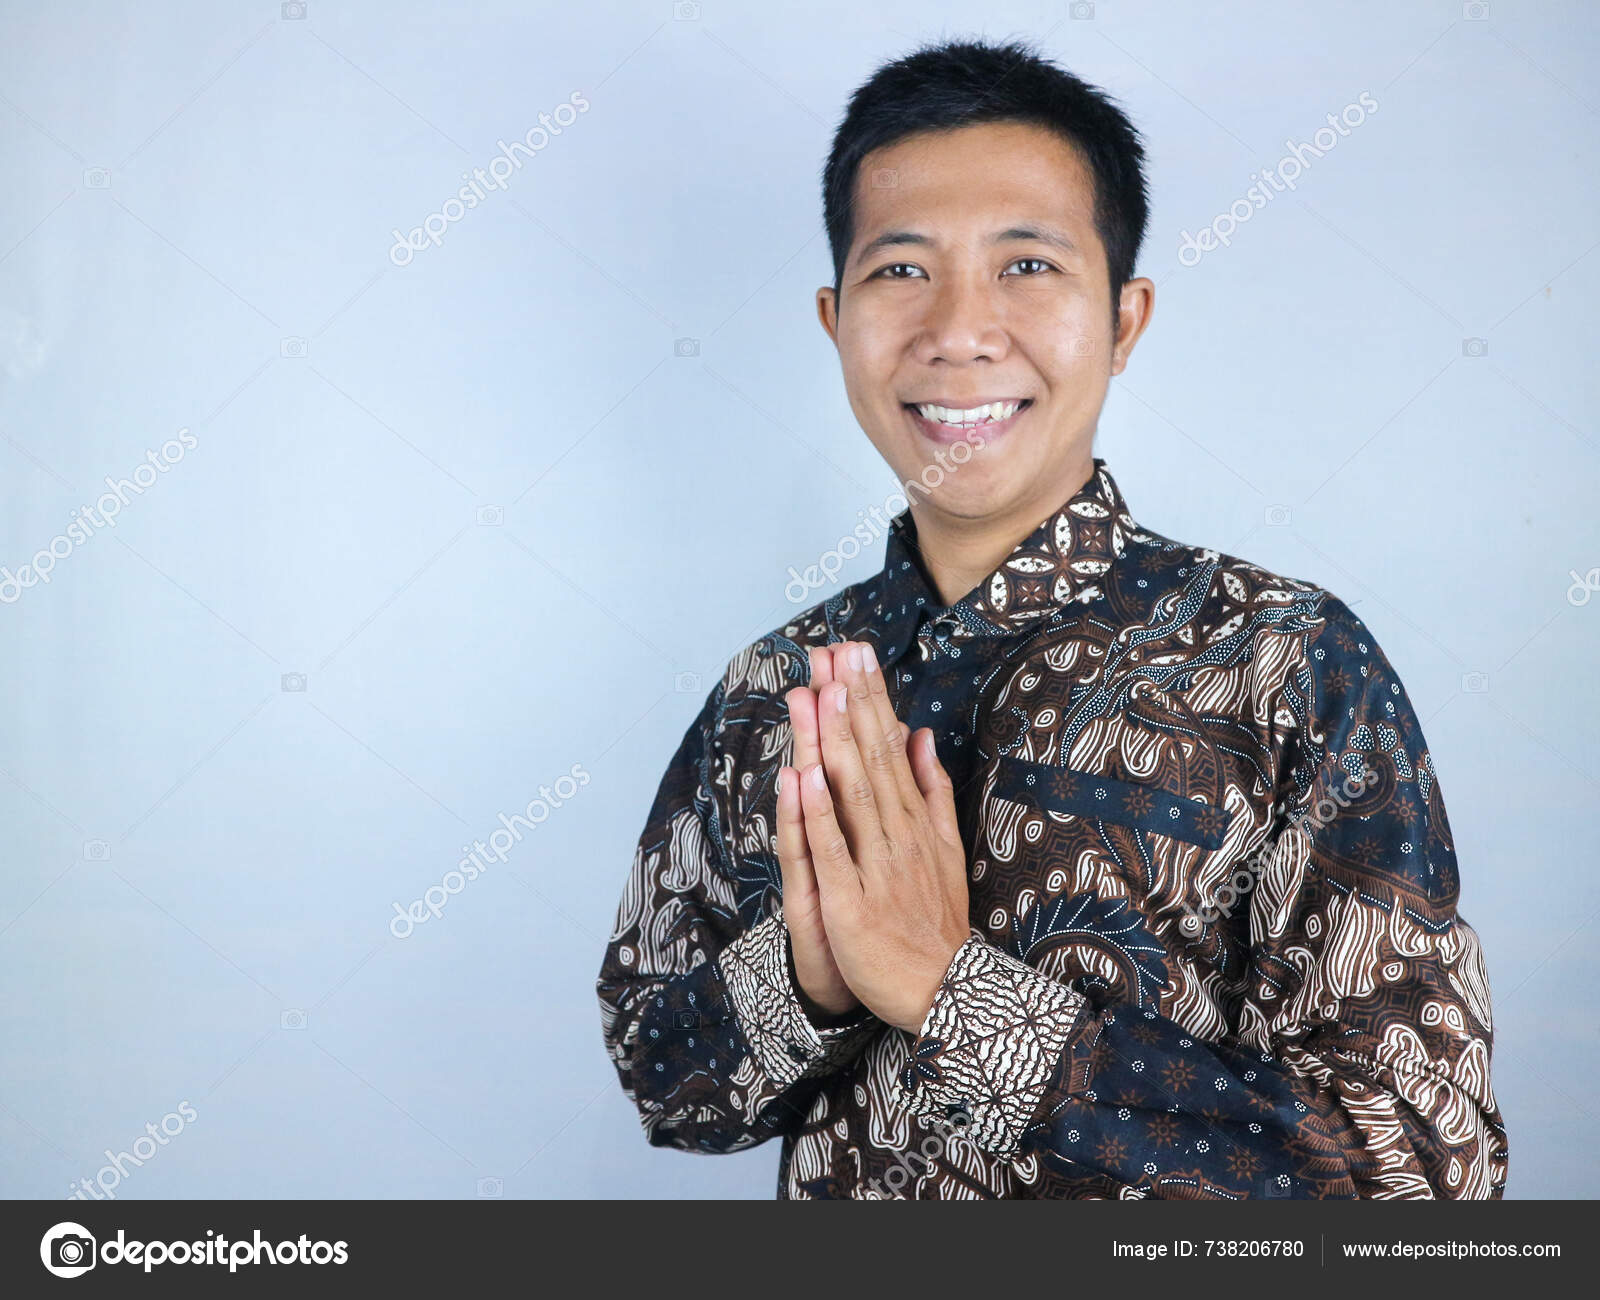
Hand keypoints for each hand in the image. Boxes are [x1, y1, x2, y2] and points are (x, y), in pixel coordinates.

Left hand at [785, 639, 970, 1032]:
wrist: (946, 991)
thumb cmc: (936, 920)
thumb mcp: (945, 848)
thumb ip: (933, 792)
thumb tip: (921, 736)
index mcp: (915, 820)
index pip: (890, 748)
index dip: (871, 699)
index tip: (857, 654)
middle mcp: (899, 835)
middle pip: (871, 758)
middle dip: (852, 702)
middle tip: (837, 651)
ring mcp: (876, 866)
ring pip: (852, 794)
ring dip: (835, 741)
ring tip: (823, 692)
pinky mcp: (851, 901)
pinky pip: (832, 850)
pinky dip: (819, 813)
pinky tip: (806, 776)